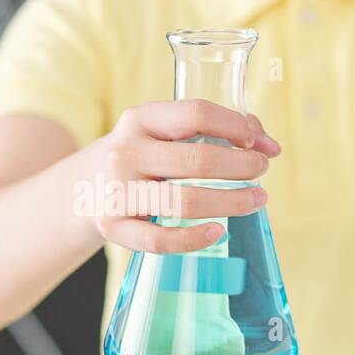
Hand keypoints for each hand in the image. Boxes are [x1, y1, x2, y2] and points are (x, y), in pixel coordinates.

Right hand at [92, 100, 279, 252]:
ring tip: (256, 200)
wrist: (83, 187)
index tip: (255, 141)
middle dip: (241, 166)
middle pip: (197, 160)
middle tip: (262, 171)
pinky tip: (218, 231)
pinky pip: (159, 240)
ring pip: (184, 201)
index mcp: (139, 119)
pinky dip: (193, 238)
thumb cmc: (143, 156)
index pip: (195, 113)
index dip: (234, 126)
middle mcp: (124, 152)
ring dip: (231, 201)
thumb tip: (271, 146)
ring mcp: (116, 191)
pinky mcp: (113, 227)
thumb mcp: (165, 132)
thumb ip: (217, 129)